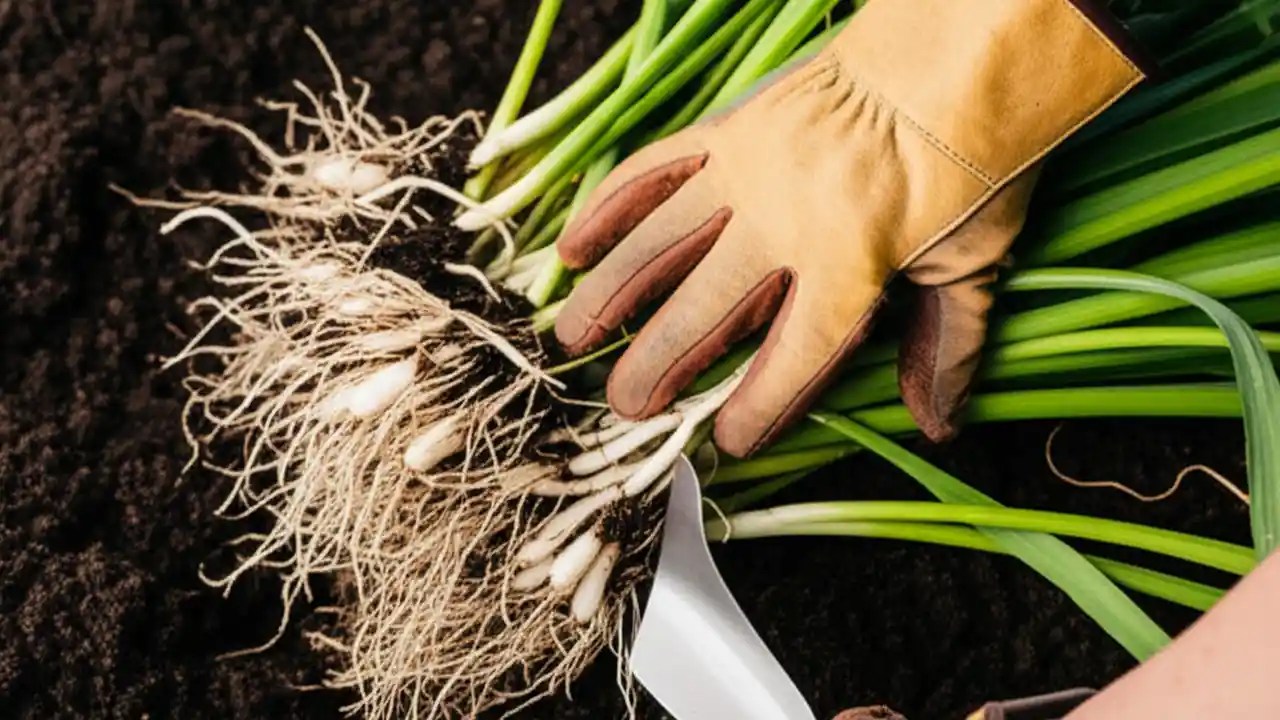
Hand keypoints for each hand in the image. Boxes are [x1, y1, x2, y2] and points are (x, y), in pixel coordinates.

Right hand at [555, 0, 1146, 456]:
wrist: (951, 59)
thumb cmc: (971, 166)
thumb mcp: (974, 265)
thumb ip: (950, 346)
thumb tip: (937, 423)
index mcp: (848, 268)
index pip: (789, 359)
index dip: (755, 408)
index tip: (727, 442)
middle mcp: (783, 226)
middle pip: (701, 308)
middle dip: (655, 364)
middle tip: (622, 404)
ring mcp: (747, 175)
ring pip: (658, 241)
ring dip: (608, 291)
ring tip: (570, 334)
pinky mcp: (728, 132)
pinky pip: (653, 169)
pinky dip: (609, 206)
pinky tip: (573, 244)